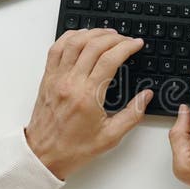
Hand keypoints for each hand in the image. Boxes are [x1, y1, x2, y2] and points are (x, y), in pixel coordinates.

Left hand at [26, 28, 152, 179]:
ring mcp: (57, 78)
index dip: (126, 47)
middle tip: (125, 39)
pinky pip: (56, 48)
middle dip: (114, 37)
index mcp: (88, 96)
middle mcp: (71, 82)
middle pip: (93, 46)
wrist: (44, 155)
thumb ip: (132, 114)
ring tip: (107, 33)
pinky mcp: (48, 78)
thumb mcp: (111, 136)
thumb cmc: (73, 148)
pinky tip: (81, 36)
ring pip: (74, 42)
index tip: (136, 44)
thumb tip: (145, 96)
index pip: (109, 59)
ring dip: (93, 33)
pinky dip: (70, 37)